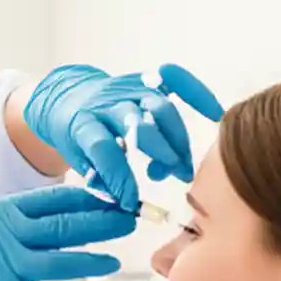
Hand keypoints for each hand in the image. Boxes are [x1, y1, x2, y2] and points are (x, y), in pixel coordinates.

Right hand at [0, 187, 135, 280]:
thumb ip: (8, 224)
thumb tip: (48, 223)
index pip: (54, 199)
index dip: (88, 198)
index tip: (112, 198)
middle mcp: (5, 234)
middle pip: (67, 224)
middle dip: (103, 222)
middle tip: (129, 220)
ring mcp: (5, 267)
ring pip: (64, 261)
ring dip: (94, 260)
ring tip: (115, 260)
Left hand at [23, 63, 223, 210]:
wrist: (67, 99)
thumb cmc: (76, 137)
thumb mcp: (77, 160)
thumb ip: (100, 178)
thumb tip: (125, 201)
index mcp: (84, 125)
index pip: (103, 149)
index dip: (120, 176)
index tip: (132, 200)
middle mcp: (107, 104)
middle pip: (140, 124)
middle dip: (163, 153)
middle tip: (180, 176)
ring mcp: (128, 89)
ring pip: (161, 107)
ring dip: (178, 138)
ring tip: (182, 165)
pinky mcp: (146, 79)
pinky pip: (175, 79)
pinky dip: (197, 93)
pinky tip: (213, 114)